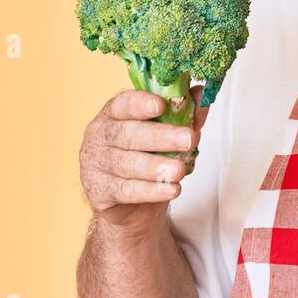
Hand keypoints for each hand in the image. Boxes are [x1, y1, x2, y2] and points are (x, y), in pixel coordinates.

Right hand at [79, 85, 209, 237]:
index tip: (161, 105)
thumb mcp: (167, 133)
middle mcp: (100, 136)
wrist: (130, 204)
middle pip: (128, 134)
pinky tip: (171, 189)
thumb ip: (183, 113)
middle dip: (161, 136)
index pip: (123, 103)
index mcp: (113, 114)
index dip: (141, 103)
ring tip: (180, 170)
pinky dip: (151, 191)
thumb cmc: (147, 157)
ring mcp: (95, 164)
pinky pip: (125, 190)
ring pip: (126, 163)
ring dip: (156, 167)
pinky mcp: (99, 191)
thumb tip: (202, 94)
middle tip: (188, 139)